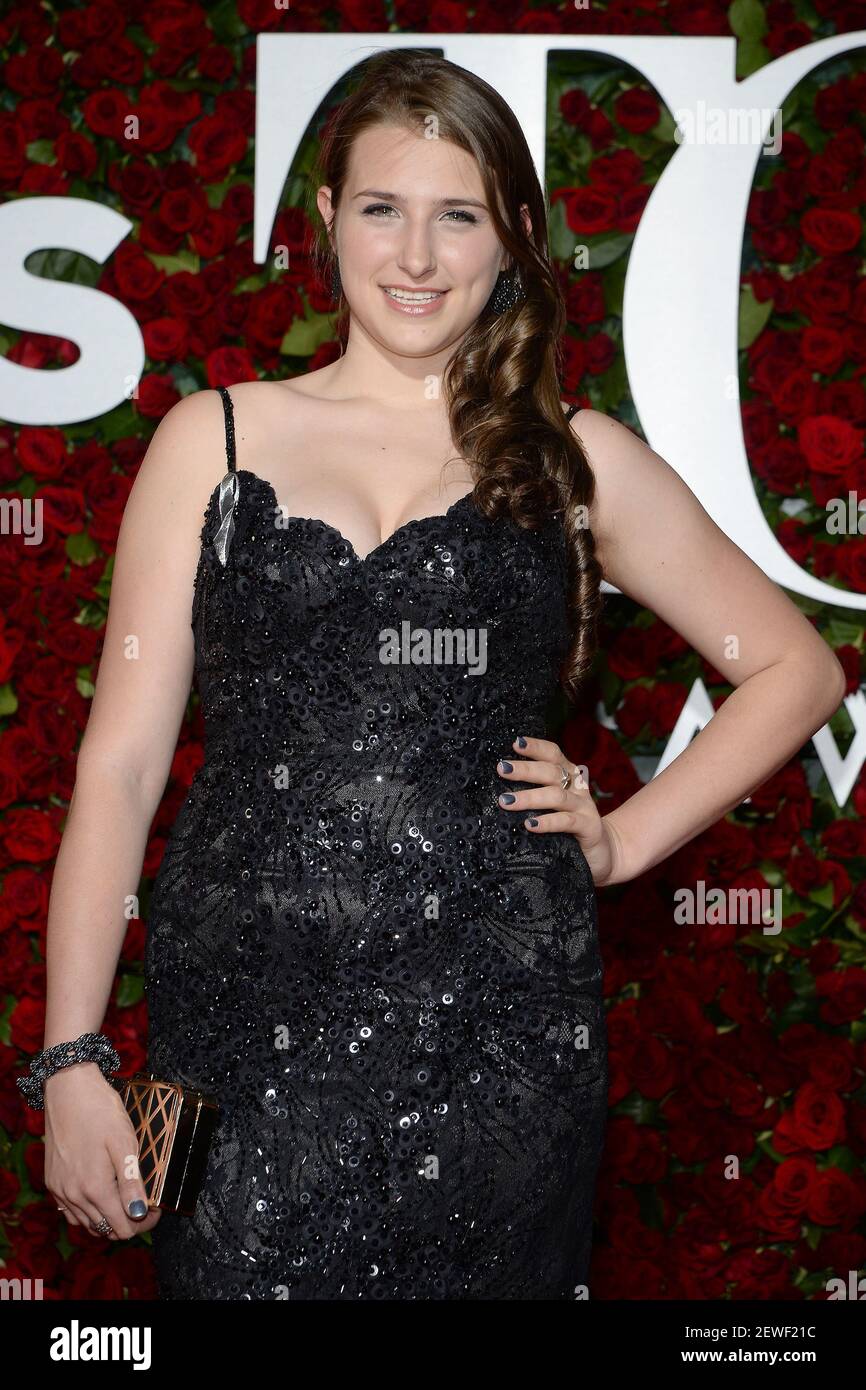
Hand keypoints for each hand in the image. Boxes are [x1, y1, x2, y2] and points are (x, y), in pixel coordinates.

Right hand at [43, 1063, 161, 1240]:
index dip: (144, 1222)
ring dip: (108, 1219)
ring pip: (87, 1224)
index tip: (156, 1207)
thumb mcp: (124, 1143)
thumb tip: (140, 1213)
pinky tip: (100, 1196)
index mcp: (95, 1188)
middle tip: (144, 1201)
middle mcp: (73, 1196)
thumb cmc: (100, 1111)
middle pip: (105, 1230)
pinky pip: (70, 1212)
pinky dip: (87, 1212)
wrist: (68, 1089)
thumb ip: (131, 1182)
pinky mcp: (52, 1182)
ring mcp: (60, 1190)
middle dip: (129, 1220)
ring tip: (125, 1198)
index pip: (122, 1228)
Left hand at [496, 734, 621, 885]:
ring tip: (506, 801)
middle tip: (502, 769)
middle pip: (552, 772)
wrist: (603, 851)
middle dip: (525, 770)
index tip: (515, 743)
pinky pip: (566, 822)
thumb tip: (501, 783)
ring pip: (556, 796)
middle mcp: (577, 788)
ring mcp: (585, 807)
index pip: (553, 754)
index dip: (536, 747)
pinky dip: (547, 822)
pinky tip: (529, 824)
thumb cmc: (568, 826)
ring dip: (530, 797)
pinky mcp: (589, 827)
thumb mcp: (554, 804)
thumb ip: (536, 791)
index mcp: (569, 776)